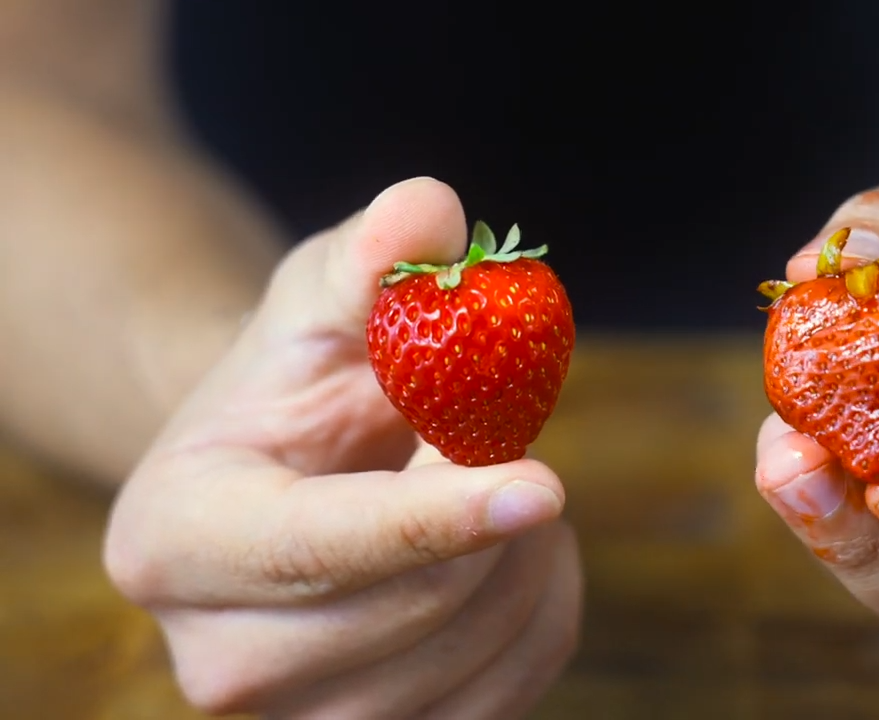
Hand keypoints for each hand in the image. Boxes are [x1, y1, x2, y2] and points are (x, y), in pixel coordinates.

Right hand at [103, 178, 581, 717]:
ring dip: (527, 552)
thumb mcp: (318, 301)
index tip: (541, 484)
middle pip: (420, 604)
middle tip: (484, 436)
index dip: (435, 519)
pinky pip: (516, 687)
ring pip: (479, 653)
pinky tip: (510, 547)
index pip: (318, 548)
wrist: (288, 473)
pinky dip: (544, 605)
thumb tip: (428, 214)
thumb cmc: (298, 379)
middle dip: (494, 508)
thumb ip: (369, 262)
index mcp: (176, 543)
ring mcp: (303, 717)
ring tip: (491, 484)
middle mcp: (222, 657)